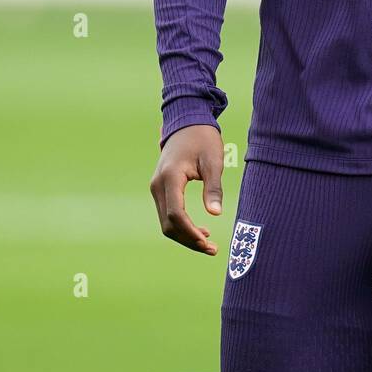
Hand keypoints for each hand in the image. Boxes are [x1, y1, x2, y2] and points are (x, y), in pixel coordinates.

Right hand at [150, 124, 224, 254]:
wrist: (187, 122)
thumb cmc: (203, 139)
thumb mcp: (213, 161)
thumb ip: (213, 187)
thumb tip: (215, 214)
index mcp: (170, 177)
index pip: (175, 214)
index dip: (190, 232)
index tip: (207, 242)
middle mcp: (158, 185)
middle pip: (168, 224)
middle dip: (188, 239)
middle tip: (212, 249)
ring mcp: (156, 188)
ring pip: (166, 222)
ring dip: (185, 236)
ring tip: (208, 244)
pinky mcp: (160, 189)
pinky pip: (167, 214)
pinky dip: (181, 226)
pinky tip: (200, 232)